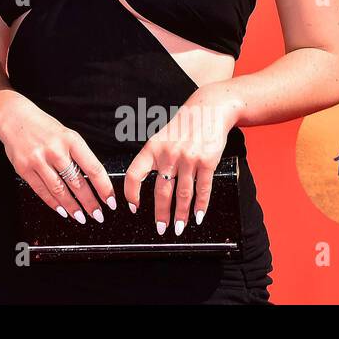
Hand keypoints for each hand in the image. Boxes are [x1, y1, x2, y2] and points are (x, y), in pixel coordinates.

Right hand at [0, 94, 115, 223]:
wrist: (13, 117)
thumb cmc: (43, 127)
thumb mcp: (66, 134)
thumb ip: (78, 155)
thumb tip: (92, 181)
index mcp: (70, 139)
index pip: (93, 168)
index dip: (104, 188)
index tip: (110, 201)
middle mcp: (55, 150)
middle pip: (77, 183)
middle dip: (90, 203)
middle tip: (98, 215)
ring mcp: (38, 160)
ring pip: (59, 190)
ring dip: (72, 207)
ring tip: (81, 217)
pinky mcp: (24, 168)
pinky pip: (41, 190)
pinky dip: (53, 203)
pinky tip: (62, 210)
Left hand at [124, 83, 242, 235]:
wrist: (207, 109)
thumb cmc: (182, 126)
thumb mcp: (161, 137)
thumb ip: (154, 158)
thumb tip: (143, 184)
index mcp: (152, 148)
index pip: (134, 174)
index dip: (131, 193)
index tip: (133, 208)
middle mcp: (169, 154)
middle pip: (161, 191)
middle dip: (160, 214)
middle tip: (161, 229)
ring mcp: (188, 158)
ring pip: (182, 194)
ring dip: (181, 215)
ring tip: (179, 228)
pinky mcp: (207, 161)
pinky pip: (203, 188)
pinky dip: (201, 206)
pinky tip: (199, 216)